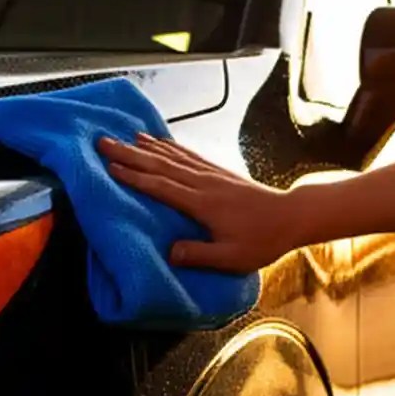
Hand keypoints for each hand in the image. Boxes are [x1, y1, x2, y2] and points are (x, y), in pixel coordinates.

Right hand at [97, 133, 305, 271]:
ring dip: (146, 147)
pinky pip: (188, 155)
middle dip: (130, 154)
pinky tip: (158, 141)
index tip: (110, 167)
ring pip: (172, 156)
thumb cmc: (262, 240)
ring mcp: (211, 175)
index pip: (161, 187)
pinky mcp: (218, 172)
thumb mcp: (232, 258)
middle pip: (160, 165)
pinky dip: (169, 146)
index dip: (134, 177)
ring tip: (124, 137)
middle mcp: (203, 183)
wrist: (291, 216)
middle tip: (104, 143)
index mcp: (203, 204)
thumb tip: (169, 252)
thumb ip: (200, 255)